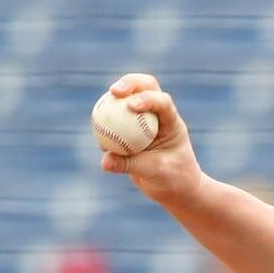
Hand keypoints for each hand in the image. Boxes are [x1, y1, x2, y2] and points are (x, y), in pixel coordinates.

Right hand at [98, 74, 202, 207]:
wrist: (175, 189)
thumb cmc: (173, 179)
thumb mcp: (154, 173)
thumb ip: (130, 165)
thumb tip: (104, 160)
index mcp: (172, 122)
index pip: (163, 102)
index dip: (147, 98)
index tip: (130, 106)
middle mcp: (159, 116)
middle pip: (146, 87)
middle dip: (130, 83)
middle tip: (114, 91)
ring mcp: (144, 120)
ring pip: (128, 99)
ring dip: (113, 100)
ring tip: (100, 113)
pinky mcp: (130, 128)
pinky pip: (115, 119)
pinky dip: (105, 122)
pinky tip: (98, 135)